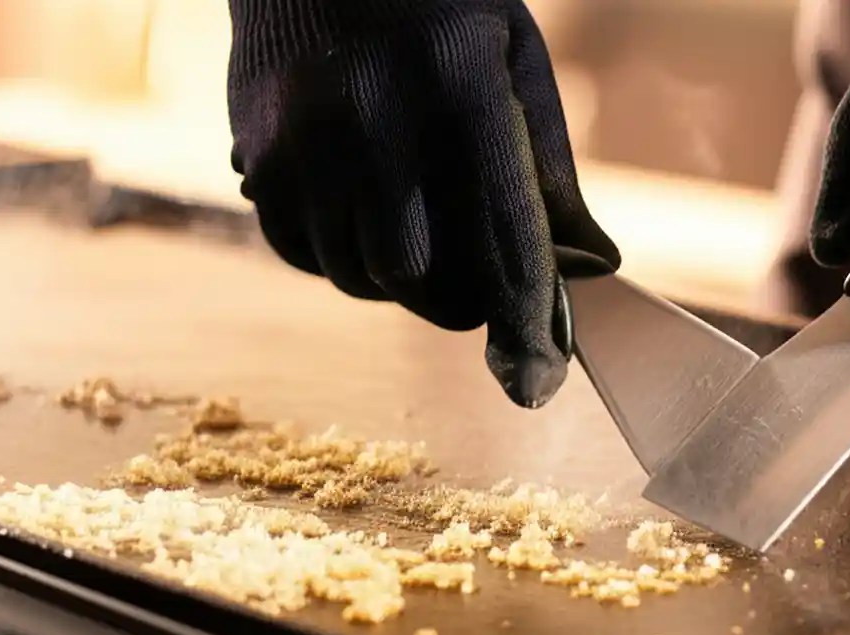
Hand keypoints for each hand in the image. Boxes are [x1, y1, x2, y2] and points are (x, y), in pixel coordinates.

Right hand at [227, 0, 618, 408]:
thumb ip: (551, 170)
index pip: (503, 238)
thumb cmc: (442, 9)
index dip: (525, 320)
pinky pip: (302, 256)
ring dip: (395, 280)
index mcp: (462, 94)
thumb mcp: (515, 62)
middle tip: (476, 289)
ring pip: (357, 276)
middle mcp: (376, 125)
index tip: (537, 383)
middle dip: (457, 300)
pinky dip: (339, 259)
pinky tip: (358, 215)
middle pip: (418, 277)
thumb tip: (592, 264)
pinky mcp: (256, 156)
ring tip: (411, 227)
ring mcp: (305, 143)